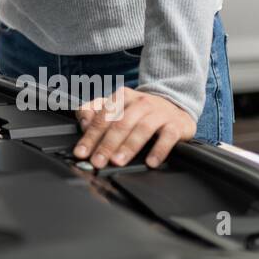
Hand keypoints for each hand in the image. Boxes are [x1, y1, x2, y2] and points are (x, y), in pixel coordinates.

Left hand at [72, 86, 195, 168]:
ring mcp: (159, 113)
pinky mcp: (176, 124)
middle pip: (120, 123)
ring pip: (142, 129)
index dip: (90, 136)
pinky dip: (159, 150)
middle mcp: (141, 102)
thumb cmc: (139, 111)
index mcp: (122, 96)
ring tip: (118, 161)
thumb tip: (84, 124)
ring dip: (128, 146)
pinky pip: (168, 137)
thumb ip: (94, 112)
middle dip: (106, 144)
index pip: (103, 117)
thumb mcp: (117, 107)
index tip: (82, 152)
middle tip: (97, 161)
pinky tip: (150, 162)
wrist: (174, 107)